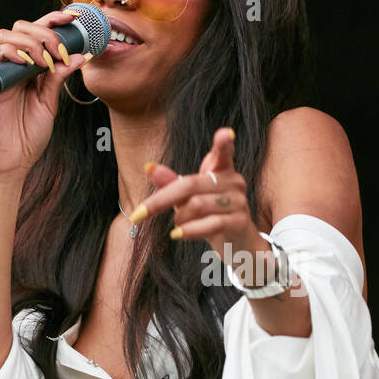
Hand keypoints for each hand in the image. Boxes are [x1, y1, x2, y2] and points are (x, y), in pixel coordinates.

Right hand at [0, 10, 93, 180]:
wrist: (14, 160)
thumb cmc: (29, 135)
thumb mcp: (50, 102)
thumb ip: (59, 77)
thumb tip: (79, 54)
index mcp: (33, 67)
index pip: (40, 32)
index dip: (55, 20)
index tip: (75, 17)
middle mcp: (17, 65)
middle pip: (23, 26)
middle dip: (45, 32)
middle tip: (58, 52)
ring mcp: (3, 72)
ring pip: (7, 34)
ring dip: (30, 42)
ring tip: (44, 62)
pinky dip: (9, 52)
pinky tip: (25, 63)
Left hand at [134, 127, 261, 264]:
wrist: (239, 245)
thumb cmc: (211, 216)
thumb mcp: (189, 198)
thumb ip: (172, 183)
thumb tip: (149, 167)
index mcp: (222, 171)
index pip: (223, 153)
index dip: (224, 143)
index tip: (226, 133)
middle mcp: (234, 182)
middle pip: (190, 185)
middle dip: (160, 200)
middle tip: (138, 214)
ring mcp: (239, 202)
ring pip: (197, 205)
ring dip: (179, 218)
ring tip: (177, 226)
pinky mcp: (240, 222)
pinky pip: (210, 224)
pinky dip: (188, 231)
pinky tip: (176, 234)